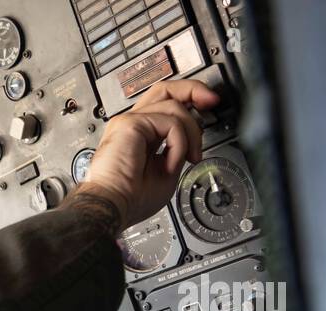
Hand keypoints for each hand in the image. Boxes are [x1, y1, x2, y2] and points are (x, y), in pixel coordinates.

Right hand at [79, 78, 221, 228]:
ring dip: (191, 132)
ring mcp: (130, 121)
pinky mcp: (130, 124)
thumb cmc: (131, 198)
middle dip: (193, 90)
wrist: (113, 206)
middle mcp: (132, 124)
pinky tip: (172, 162)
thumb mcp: (167, 172)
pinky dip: (179, 143)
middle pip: (165, 89)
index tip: (208, 107)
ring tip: (191, 157)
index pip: (165, 106)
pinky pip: (169, 123)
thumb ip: (178, 152)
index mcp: (139, 135)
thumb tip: (193, 143)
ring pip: (173, 105)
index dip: (189, 101)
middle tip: (212, 101)